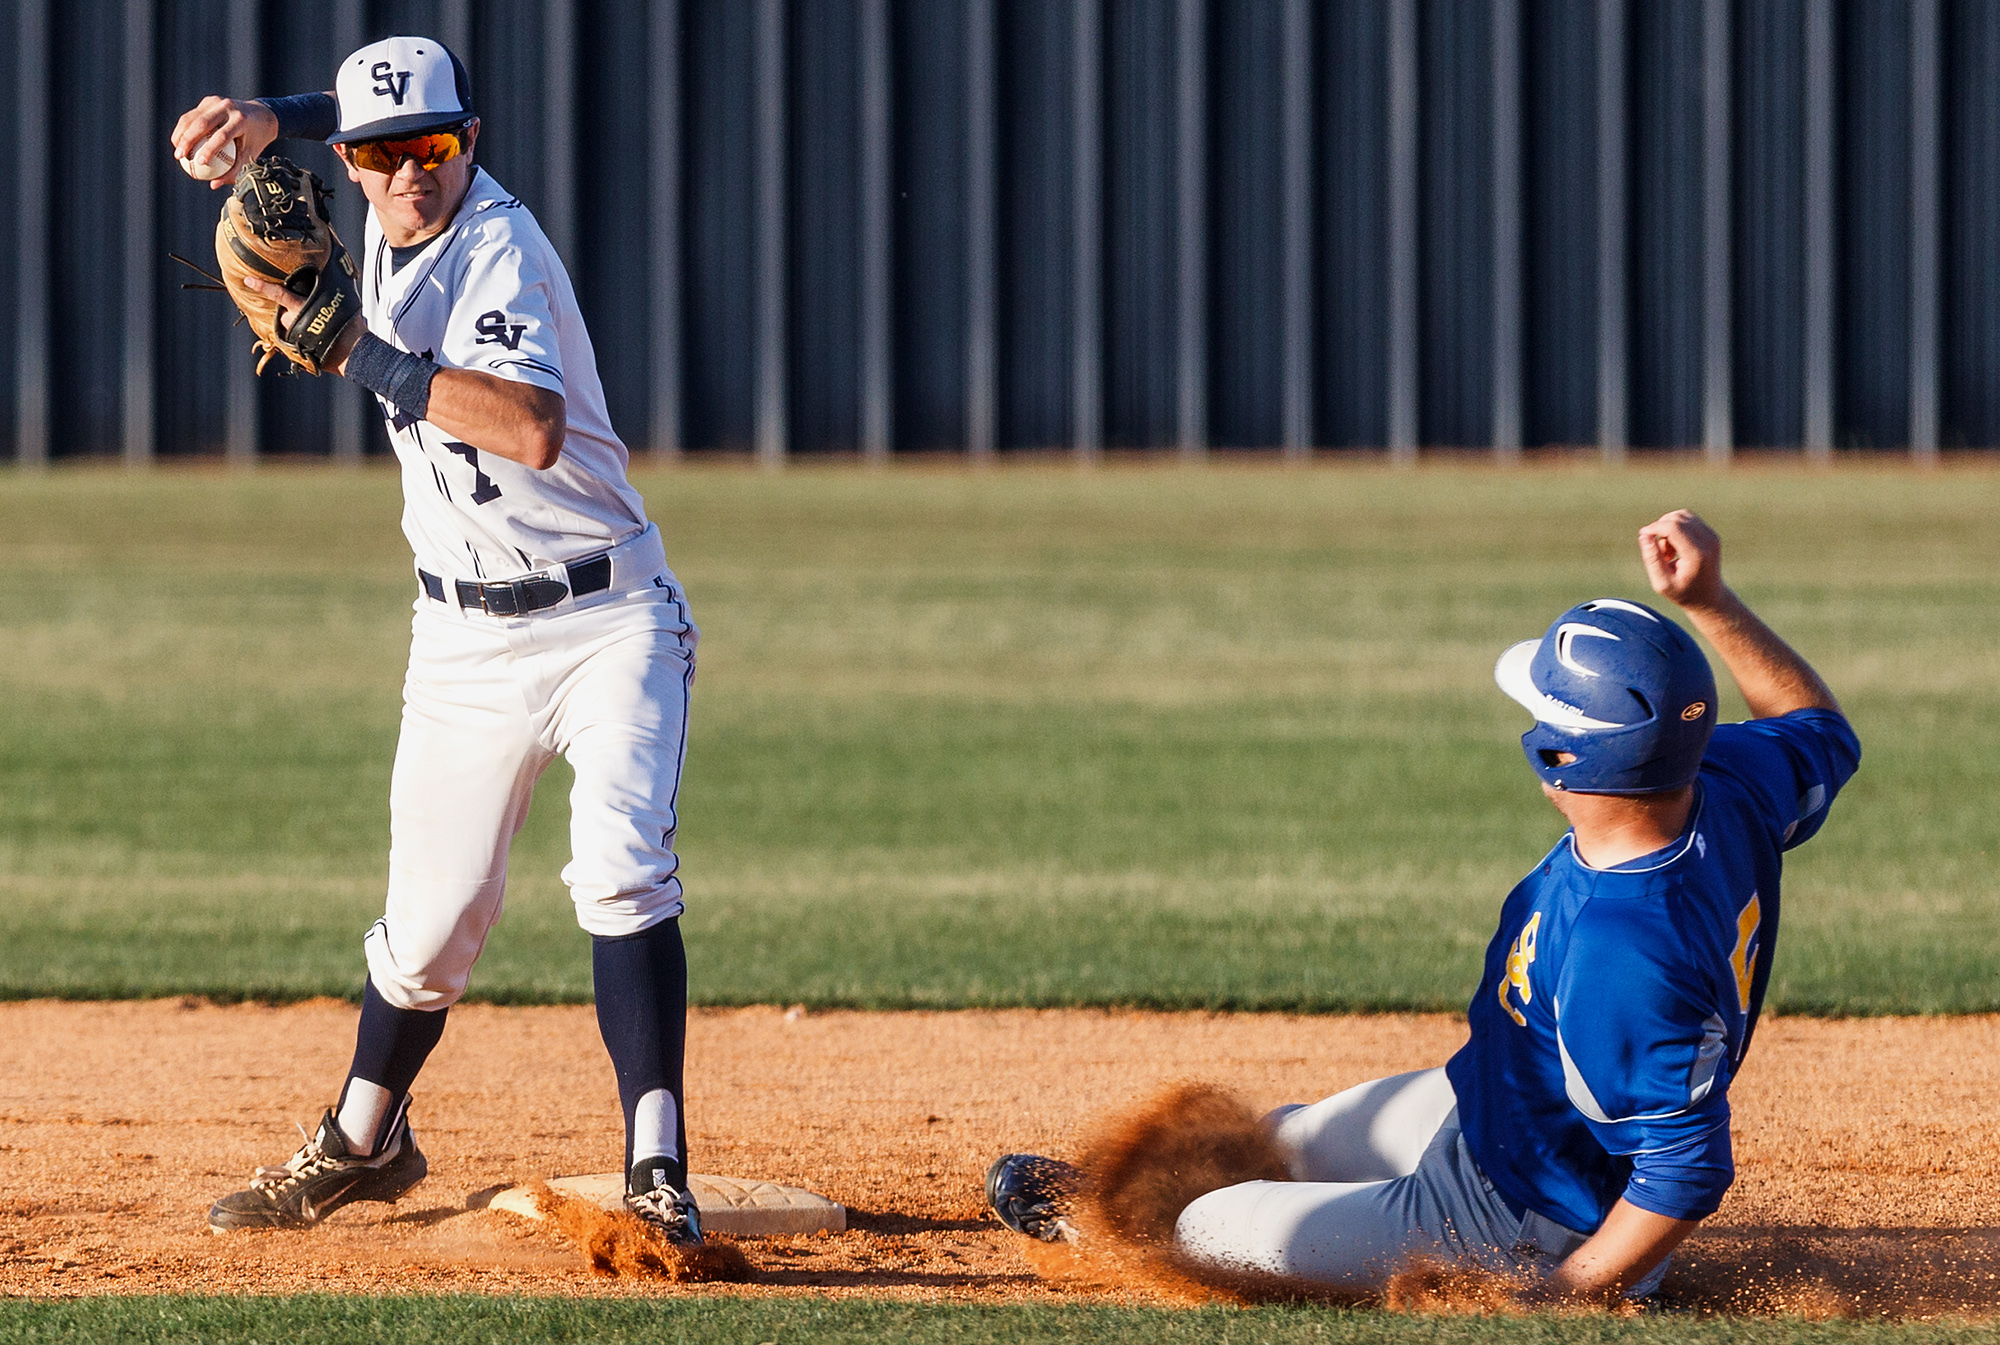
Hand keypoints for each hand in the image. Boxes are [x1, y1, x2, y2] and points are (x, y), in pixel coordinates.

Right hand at [170, 96, 279, 187]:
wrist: (261, 116)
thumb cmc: (255, 141)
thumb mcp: (250, 155)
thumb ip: (234, 170)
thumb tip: (213, 185)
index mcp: (241, 120)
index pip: (222, 136)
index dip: (209, 149)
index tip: (199, 163)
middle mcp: (228, 107)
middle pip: (202, 123)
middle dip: (187, 140)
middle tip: (179, 157)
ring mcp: (217, 101)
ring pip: (192, 117)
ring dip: (180, 134)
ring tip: (177, 151)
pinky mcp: (209, 100)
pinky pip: (192, 115)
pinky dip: (184, 128)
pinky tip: (179, 142)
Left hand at [238, 276, 365, 373]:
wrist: (354, 352)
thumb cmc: (350, 326)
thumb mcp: (343, 300)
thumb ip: (332, 289)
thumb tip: (339, 271)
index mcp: (300, 307)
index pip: (277, 293)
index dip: (262, 286)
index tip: (247, 280)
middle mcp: (293, 321)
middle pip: (284, 312)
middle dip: (292, 311)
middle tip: (310, 313)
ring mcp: (292, 336)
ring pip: (288, 327)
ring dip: (296, 326)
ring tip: (314, 329)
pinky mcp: (297, 350)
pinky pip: (293, 341)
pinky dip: (300, 340)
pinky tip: (314, 340)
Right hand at [1638, 510, 1725, 611]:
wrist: (1709, 598)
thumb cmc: (1683, 593)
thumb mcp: (1662, 583)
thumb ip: (1652, 559)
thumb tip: (1644, 534)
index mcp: (1697, 555)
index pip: (1674, 527)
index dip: (1655, 527)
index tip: (1643, 536)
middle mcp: (1708, 542)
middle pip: (1677, 518)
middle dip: (1660, 529)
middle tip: (1661, 553)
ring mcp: (1712, 536)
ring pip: (1682, 515)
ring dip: (1668, 528)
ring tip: (1668, 551)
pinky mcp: (1711, 533)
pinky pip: (1688, 519)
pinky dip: (1676, 527)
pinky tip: (1675, 546)